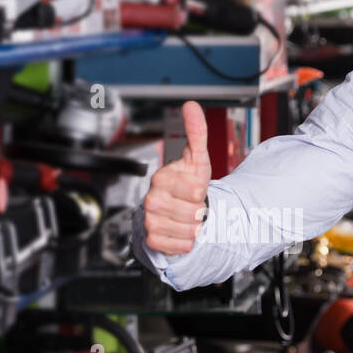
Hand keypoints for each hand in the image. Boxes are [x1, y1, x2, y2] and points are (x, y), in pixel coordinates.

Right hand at [143, 101, 211, 255]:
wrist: (177, 209)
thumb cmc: (188, 184)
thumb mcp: (196, 159)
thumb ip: (196, 132)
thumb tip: (191, 106)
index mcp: (162, 178)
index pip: (195, 191)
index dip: (202, 192)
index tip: (195, 190)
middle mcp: (151, 199)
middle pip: (193, 213)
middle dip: (199, 211)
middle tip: (192, 205)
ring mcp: (150, 219)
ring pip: (188, 230)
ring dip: (194, 226)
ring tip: (187, 217)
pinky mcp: (152, 239)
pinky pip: (181, 245)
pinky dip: (187, 241)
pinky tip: (181, 230)